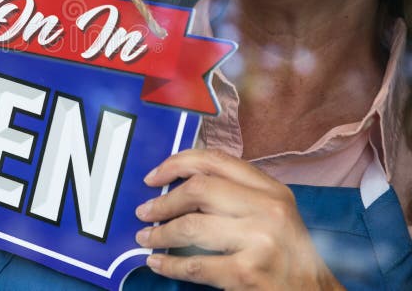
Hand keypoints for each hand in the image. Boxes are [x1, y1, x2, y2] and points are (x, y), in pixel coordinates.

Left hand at [135, 149, 343, 289]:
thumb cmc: (288, 256)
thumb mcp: (273, 214)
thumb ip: (236, 195)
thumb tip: (178, 187)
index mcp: (272, 189)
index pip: (215, 160)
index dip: (177, 163)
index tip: (154, 177)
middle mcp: (268, 209)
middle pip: (198, 189)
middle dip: (163, 202)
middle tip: (145, 212)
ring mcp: (259, 240)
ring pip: (191, 226)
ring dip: (160, 233)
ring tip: (146, 238)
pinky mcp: (248, 273)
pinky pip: (195, 264)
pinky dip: (169, 264)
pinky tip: (157, 262)